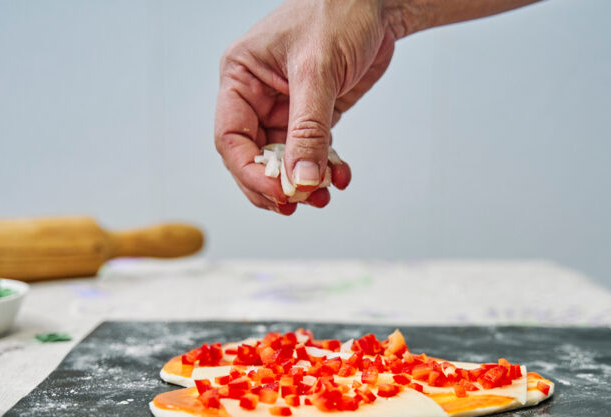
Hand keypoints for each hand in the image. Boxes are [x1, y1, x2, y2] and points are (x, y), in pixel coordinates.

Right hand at [214, 0, 397, 214]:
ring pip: (284, 161)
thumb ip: (308, 130)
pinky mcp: (314, 116)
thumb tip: (300, 179)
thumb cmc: (338, 12)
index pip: (231, 138)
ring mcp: (287, 108)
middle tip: (298, 203)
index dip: (250, 172)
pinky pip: (312, 153)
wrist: (379, 1)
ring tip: (323, 196)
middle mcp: (259, 96)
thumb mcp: (317, 71)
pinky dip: (325, 169)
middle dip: (275, 184)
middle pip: (255, 157)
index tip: (278, 193)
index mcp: (242, 77)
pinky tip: (340, 177)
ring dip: (303, 183)